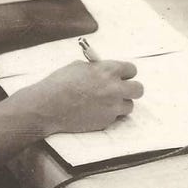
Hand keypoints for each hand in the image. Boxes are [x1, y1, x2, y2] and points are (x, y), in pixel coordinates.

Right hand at [12, 60, 142, 136]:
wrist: (49, 105)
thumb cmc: (60, 83)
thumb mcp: (79, 66)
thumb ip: (96, 68)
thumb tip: (103, 71)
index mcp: (108, 70)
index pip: (131, 69)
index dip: (126, 73)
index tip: (122, 76)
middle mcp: (114, 88)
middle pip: (138, 89)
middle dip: (131, 89)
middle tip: (121, 90)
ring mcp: (112, 106)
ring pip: (129, 106)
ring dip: (120, 104)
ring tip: (106, 102)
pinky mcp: (106, 121)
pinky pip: (115, 117)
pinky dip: (108, 114)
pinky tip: (95, 111)